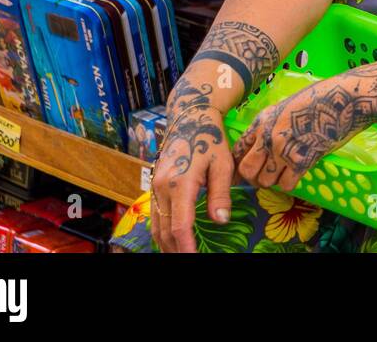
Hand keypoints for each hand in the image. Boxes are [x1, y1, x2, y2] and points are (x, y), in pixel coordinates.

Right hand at [151, 104, 232, 252]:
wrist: (189, 117)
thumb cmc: (210, 139)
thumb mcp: (223, 164)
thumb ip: (221, 193)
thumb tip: (220, 220)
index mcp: (180, 183)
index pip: (180, 226)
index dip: (187, 248)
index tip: (195, 259)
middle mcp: (162, 187)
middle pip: (165, 231)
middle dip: (176, 250)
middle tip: (190, 260)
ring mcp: (154, 186)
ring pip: (156, 225)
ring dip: (167, 244)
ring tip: (181, 254)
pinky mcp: (154, 184)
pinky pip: (155, 215)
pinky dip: (162, 231)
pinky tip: (172, 239)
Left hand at [231, 80, 364, 191]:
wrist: (343, 99)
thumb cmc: (318, 100)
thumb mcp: (286, 107)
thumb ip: (270, 126)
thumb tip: (261, 147)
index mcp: (262, 121)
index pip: (238, 149)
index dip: (240, 161)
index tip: (247, 168)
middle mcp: (267, 136)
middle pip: (246, 171)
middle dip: (254, 177)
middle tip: (267, 174)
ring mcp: (283, 150)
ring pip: (265, 181)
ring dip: (273, 181)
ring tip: (284, 172)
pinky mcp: (301, 161)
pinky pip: (285, 184)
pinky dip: (290, 182)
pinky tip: (297, 172)